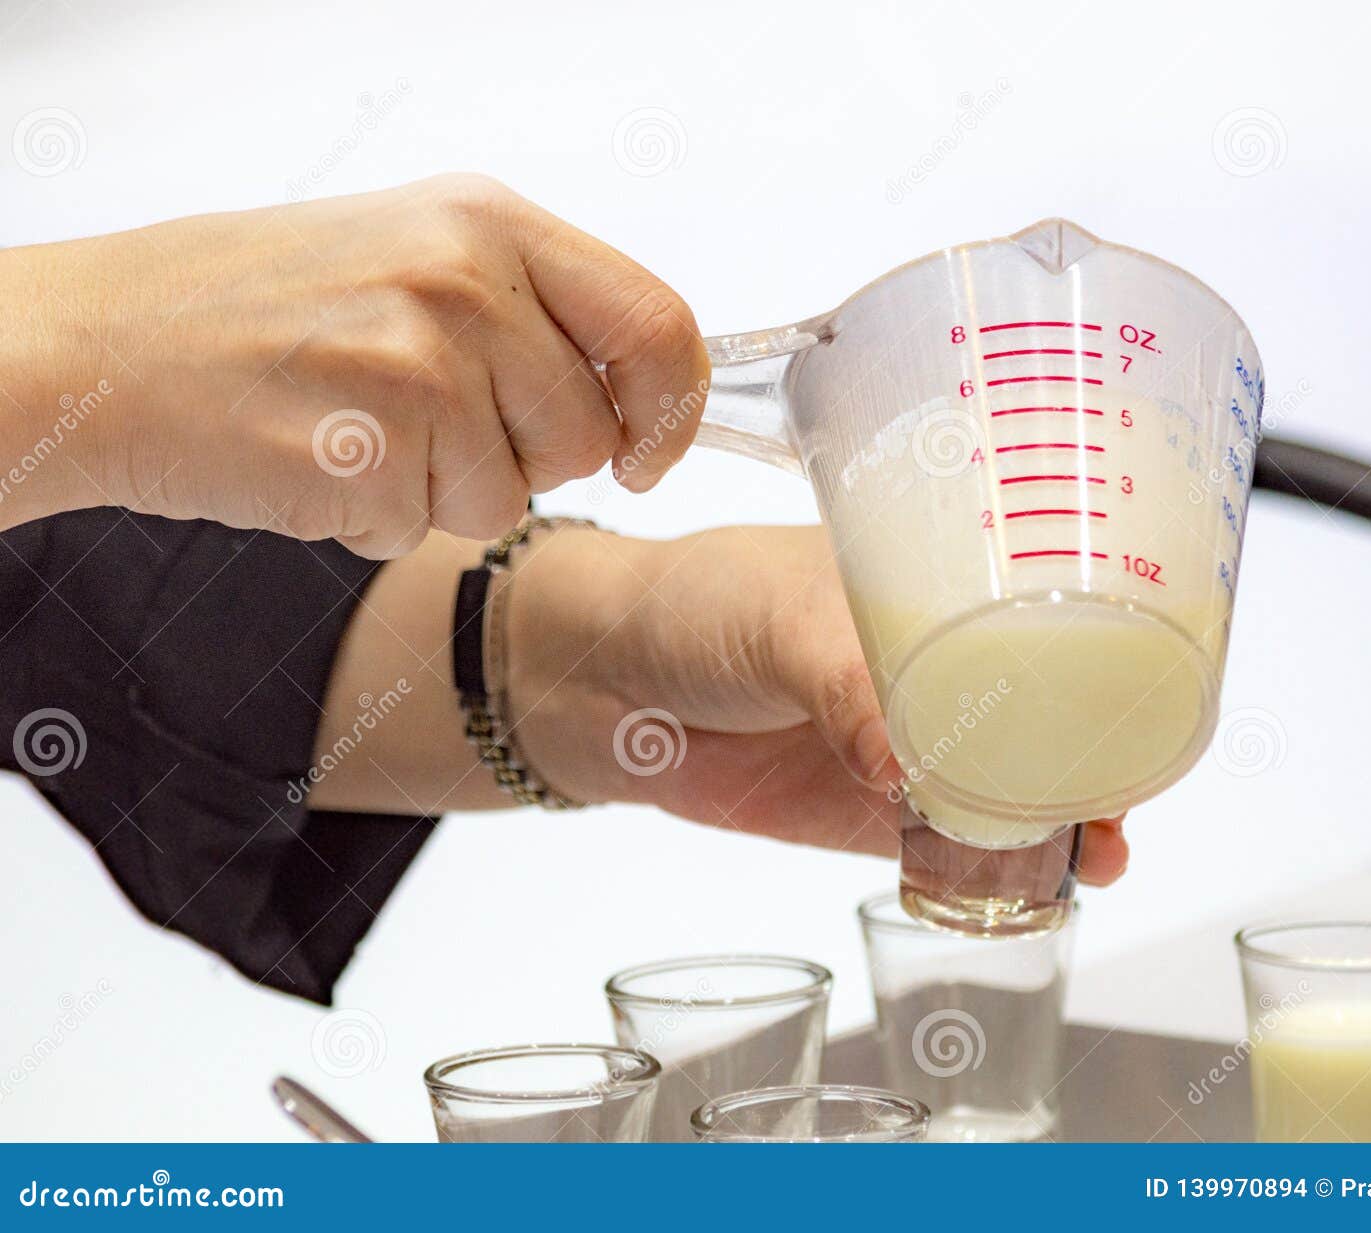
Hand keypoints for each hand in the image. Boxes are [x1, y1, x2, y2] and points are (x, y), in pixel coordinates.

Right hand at [0, 175, 707, 554]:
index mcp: (488, 223)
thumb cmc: (256, 303)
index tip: (647, 454)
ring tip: (357, 430)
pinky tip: (318, 460)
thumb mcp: (413, 251)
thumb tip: (641, 385)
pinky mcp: (370, 455)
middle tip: (423, 423)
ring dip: (442, 494)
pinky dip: (377, 521)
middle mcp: (465, 283)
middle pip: (586, 437)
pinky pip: (426, 533)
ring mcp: (419, 368)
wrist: (103, 342)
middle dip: (521, 459)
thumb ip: (530, 304)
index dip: (668, 410)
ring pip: (512, 500)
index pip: (656, 326)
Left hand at [507, 524, 1130, 880]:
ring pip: (1012, 788)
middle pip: (1050, 712)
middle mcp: (937, 664)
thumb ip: (841, 679)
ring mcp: (909, 743)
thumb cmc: (689, 604)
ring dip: (1062, 821)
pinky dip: (994, 871)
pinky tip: (1028, 886)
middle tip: (1127, 794)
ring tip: (1096, 850)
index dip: (1111, 655)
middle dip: (1103, 755)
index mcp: (932, 584)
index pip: (1050, 614)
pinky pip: (951, 847)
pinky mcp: (871, 814)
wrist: (599, 683)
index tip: (1155, 693)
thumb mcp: (775, 614)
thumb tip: (908, 762)